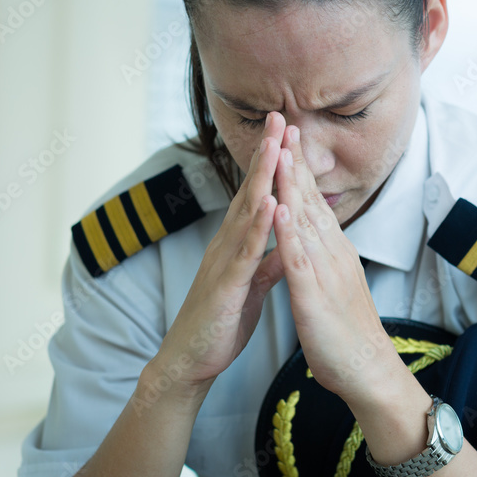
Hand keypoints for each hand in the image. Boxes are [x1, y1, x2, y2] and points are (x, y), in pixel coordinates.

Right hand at [150, 112, 286, 392]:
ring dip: (261, 177)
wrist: (191, 360)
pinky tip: (271, 204)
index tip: (285, 130)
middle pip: (250, 190)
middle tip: (278, 116)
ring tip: (275, 145)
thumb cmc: (222, 320)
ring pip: (246, 212)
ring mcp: (224, 261)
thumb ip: (267, 260)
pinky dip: (259, 226)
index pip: (257, 194)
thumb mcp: (252, 285)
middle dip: (265, 153)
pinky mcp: (226, 284)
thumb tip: (285, 240)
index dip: (271, 163)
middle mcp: (227, 244)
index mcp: (236, 243)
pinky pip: (245, 251)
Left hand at [271, 125, 403, 401]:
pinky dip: (288, 232)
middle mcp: (333, 253)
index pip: (315, 202)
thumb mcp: (333, 284)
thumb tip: (314, 237)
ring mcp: (325, 271)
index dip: (301, 170)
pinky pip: (299, 259)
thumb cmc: (347, 332)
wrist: (367, 369)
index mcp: (334, 251)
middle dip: (297, 163)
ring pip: (306, 221)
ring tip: (281, 153)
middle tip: (286, 126)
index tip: (290, 139)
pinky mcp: (315, 295)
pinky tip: (279, 210)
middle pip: (312, 200)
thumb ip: (323, 258)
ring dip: (292, 186)